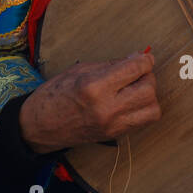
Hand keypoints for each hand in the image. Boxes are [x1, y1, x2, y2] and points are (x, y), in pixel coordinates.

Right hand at [19, 51, 160, 153]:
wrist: (39, 126)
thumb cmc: (55, 94)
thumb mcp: (80, 70)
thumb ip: (111, 65)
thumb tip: (137, 59)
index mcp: (95, 86)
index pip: (135, 69)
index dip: (145, 60)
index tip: (145, 57)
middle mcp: (107, 107)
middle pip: (148, 89)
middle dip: (148, 76)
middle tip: (137, 72)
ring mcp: (112, 125)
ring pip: (152, 109)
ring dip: (149, 95)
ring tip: (135, 88)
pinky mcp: (115, 135)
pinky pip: (143, 121)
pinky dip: (143, 108)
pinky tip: (130, 101)